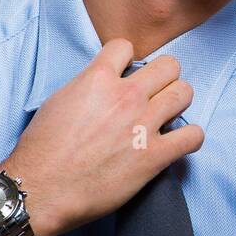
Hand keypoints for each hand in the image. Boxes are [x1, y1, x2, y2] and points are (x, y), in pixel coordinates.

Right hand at [0, 37, 202, 235]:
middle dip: (164, 77)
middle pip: (169, 65)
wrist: (42, 190)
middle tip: (156, 93)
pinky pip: (194, 136)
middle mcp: (125, 97)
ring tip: (167, 115)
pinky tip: (178, 142)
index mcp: (97, 80)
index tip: (127, 73)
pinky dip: (191, 138)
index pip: (126, 46)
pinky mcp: (154, 156)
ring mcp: (143, 125)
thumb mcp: (58, 101)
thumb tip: (102, 83)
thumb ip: (87, 85)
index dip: (127, 59)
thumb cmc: (41, 151)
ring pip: (184, 93)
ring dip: (178, 102)